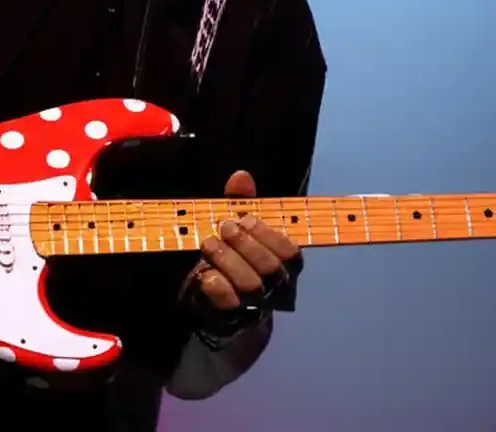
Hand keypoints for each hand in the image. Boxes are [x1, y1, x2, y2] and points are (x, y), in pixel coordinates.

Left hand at [183, 171, 302, 330]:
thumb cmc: (234, 257)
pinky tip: (205, 273)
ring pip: (251, 286)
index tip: (245, 218)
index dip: (269, 234)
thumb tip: (241, 176)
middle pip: (270, 269)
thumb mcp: (238, 228)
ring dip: (228, 259)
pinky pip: (228, 305)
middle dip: (246, 244)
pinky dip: (217, 286)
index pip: (291, 253)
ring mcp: (256, 307)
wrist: (217, 304)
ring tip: (209, 242)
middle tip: (225, 227)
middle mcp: (277, 289)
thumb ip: (241, 203)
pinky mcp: (232, 320)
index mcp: (285, 266)